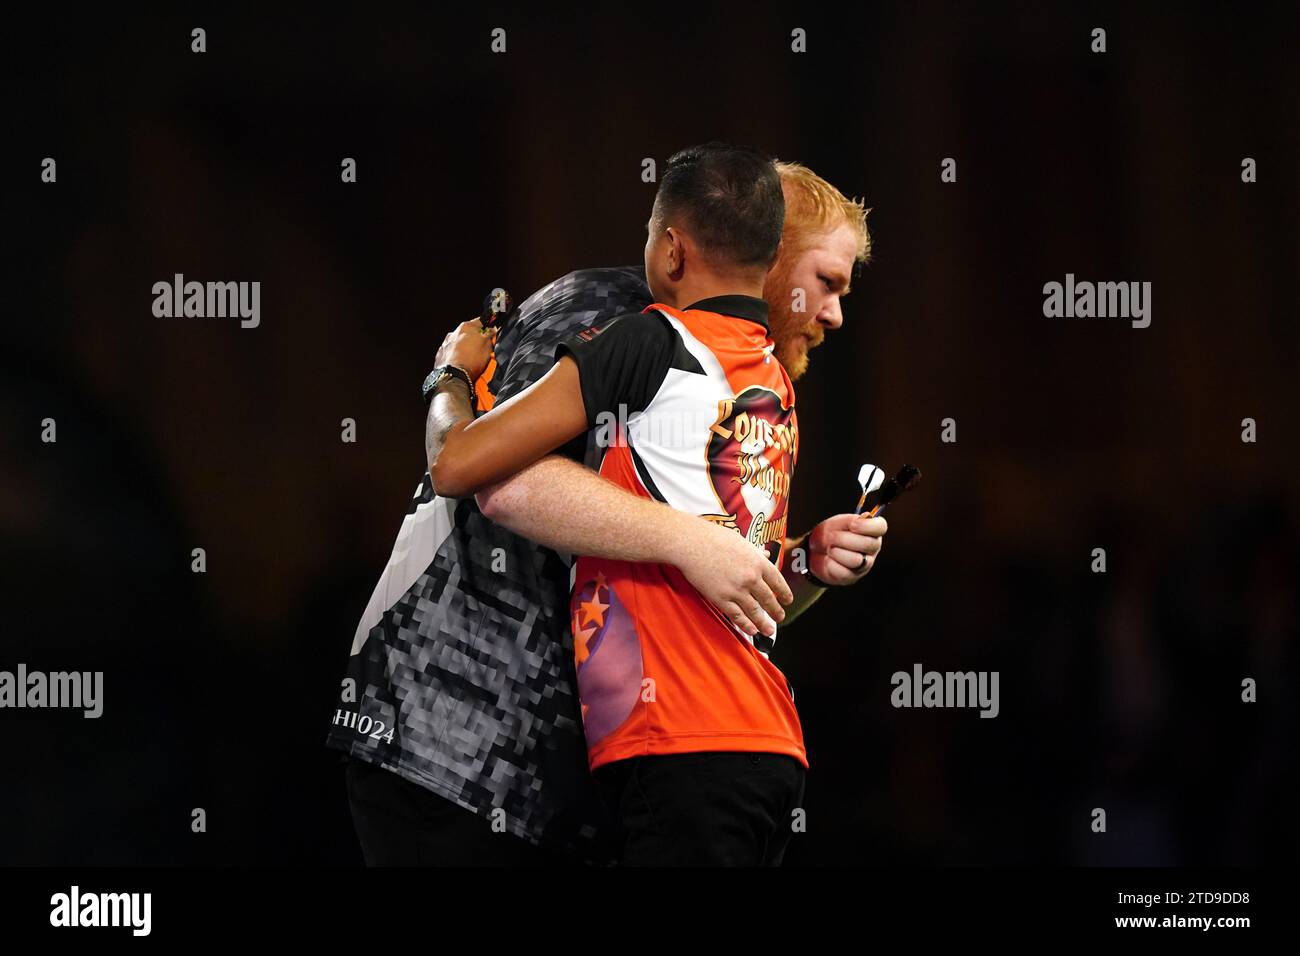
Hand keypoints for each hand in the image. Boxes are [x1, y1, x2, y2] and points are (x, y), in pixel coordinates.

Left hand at [435, 318, 493, 380]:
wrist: (454, 376)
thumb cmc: (470, 361)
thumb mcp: (488, 347)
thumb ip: (490, 335)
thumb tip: (491, 331)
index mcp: (466, 327)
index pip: (480, 321)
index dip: (488, 327)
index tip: (491, 332)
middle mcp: (454, 333)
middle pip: (468, 333)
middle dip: (476, 340)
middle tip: (483, 350)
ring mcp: (446, 344)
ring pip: (459, 343)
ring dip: (466, 349)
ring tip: (473, 360)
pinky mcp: (441, 355)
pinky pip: (452, 353)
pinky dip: (457, 357)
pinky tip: (463, 364)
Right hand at [673, 519, 793, 638]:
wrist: (692, 544)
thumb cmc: (714, 538)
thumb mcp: (741, 542)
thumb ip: (755, 552)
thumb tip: (766, 554)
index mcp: (758, 562)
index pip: (778, 582)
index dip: (785, 594)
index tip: (787, 600)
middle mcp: (751, 578)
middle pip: (769, 600)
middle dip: (776, 611)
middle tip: (780, 617)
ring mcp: (737, 590)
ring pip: (755, 612)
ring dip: (764, 624)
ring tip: (768, 630)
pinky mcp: (721, 599)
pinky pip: (737, 616)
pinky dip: (746, 625)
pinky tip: (751, 630)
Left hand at [807, 513, 886, 585]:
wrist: (815, 551)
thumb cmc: (830, 534)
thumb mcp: (837, 523)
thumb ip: (850, 520)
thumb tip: (866, 517)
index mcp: (871, 531)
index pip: (881, 527)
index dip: (868, 526)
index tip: (852, 525)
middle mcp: (872, 548)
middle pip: (868, 544)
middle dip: (844, 539)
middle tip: (831, 536)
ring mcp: (864, 564)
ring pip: (855, 560)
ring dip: (836, 552)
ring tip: (829, 549)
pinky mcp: (852, 577)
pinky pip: (842, 572)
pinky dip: (830, 563)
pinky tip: (828, 559)